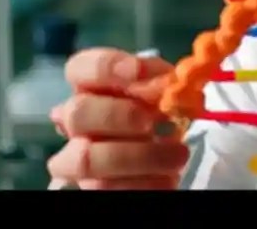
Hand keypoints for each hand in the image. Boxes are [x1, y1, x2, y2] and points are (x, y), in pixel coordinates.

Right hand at [46, 47, 189, 189]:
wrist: (157, 160)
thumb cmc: (158, 114)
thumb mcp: (162, 92)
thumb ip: (160, 82)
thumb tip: (166, 82)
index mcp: (91, 89)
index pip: (79, 68)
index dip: (105, 67)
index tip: (138, 72)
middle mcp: (77, 122)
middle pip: (77, 113)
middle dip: (118, 115)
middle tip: (154, 121)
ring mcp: (78, 158)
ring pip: (87, 158)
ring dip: (140, 156)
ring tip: (178, 154)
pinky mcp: (92, 189)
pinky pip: (110, 189)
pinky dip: (147, 183)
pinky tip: (169, 178)